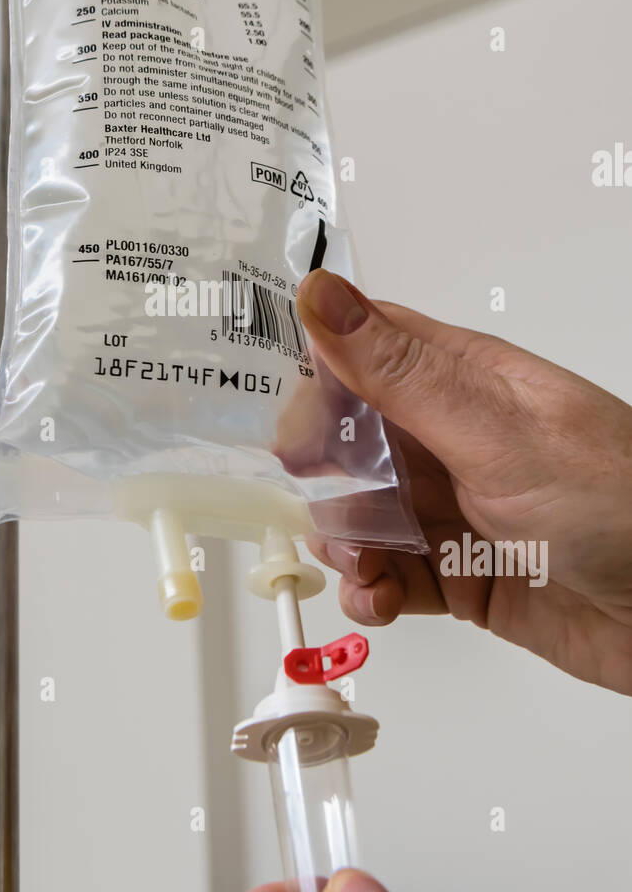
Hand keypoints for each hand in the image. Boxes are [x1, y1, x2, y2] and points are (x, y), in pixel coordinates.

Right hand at [296, 270, 631, 694]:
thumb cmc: (621, 506)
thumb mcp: (497, 434)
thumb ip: (400, 372)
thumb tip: (323, 293)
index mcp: (466, 381)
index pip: (364, 351)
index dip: (316, 384)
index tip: (293, 431)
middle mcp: (456, 439)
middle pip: (351, 439)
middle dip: (323, 475)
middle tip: (324, 506)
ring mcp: (458, 507)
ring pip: (363, 512)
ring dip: (344, 540)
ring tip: (364, 565)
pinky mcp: (463, 573)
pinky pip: (390, 574)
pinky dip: (371, 589)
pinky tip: (380, 599)